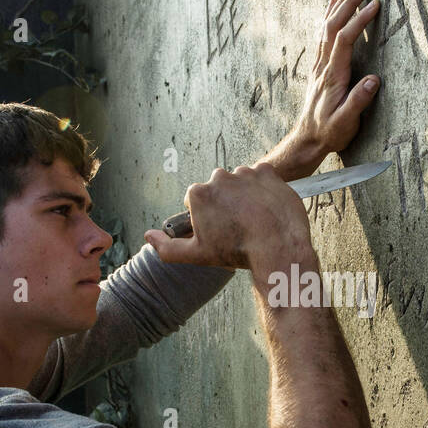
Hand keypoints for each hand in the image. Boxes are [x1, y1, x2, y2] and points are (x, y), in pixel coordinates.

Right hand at [142, 164, 311, 270]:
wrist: (278, 246)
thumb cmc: (236, 251)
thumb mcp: (196, 255)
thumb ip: (167, 247)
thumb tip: (149, 236)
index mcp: (199, 194)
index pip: (197, 200)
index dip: (208, 217)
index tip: (220, 229)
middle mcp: (219, 177)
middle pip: (218, 188)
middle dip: (225, 203)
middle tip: (239, 225)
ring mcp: (244, 172)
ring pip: (240, 182)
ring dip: (244, 195)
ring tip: (255, 218)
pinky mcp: (267, 172)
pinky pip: (261, 176)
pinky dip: (263, 188)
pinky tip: (267, 207)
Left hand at [293, 0, 381, 157]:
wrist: (308, 139)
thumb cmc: (329, 132)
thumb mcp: (346, 122)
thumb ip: (358, 101)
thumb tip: (374, 79)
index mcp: (332, 75)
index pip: (345, 39)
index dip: (359, 20)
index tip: (374, 4)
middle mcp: (323, 66)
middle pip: (333, 26)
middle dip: (349, 2)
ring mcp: (319, 65)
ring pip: (326, 27)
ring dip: (339, 4)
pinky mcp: (319, 67)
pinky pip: (323, 35)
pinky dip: (330, 16)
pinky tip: (333, 6)